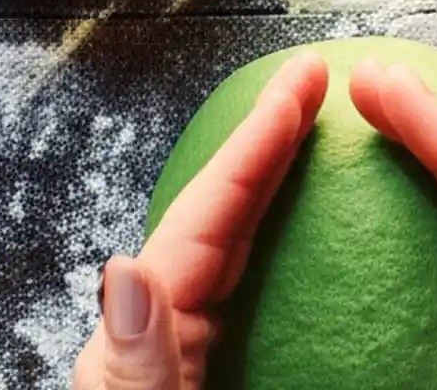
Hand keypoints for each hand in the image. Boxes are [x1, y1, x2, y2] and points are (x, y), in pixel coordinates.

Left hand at [72, 52, 328, 389]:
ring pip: (235, 241)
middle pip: (221, 211)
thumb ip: (136, 362)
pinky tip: (307, 224)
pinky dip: (276, 236)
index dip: (254, 146)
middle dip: (267, 138)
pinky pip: (250, 284)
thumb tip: (124, 270)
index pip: (205, 220)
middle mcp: (162, 322)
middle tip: (313, 76)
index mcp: (138, 333)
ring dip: (273, 177)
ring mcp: (190, 342)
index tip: (300, 86)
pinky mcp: (219, 366)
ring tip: (312, 123)